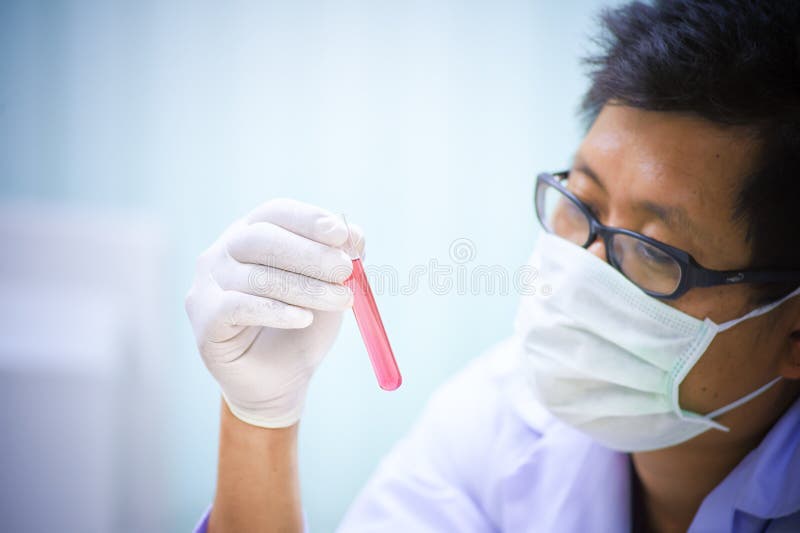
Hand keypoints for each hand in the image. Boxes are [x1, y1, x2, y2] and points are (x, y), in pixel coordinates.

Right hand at [185, 198, 363, 427]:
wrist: (279, 381)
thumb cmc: (302, 324)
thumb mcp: (329, 288)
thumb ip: (341, 259)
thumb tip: (355, 233)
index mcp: (251, 233)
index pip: (275, 213)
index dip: (308, 219)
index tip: (341, 233)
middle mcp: (222, 252)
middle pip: (262, 239)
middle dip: (310, 254)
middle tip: (345, 270)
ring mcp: (207, 284)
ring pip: (257, 276)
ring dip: (306, 288)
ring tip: (341, 301)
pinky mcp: (204, 318)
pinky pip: (240, 307)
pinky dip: (276, 311)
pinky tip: (304, 319)